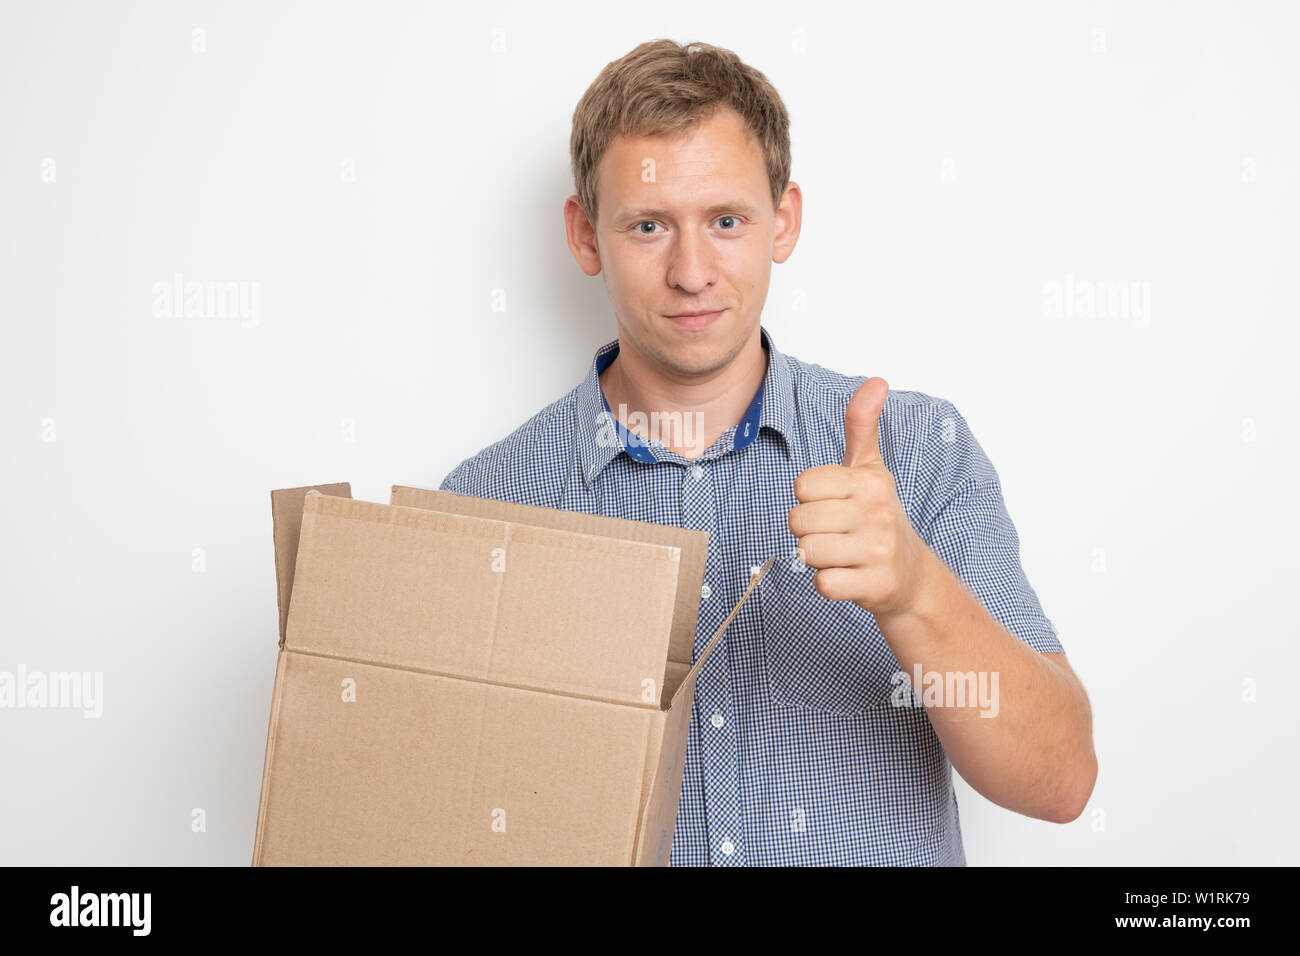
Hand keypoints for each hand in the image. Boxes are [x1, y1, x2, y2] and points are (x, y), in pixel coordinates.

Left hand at [787, 377, 929, 617]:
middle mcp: (877, 513)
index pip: (802, 485)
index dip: (809, 499)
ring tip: (842, 553)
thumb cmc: (876, 516)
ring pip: (806, 551)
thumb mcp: (869, 469)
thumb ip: (862, 425)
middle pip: (798, 520)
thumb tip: (877, 381)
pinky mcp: (875, 585)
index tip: (833, 505)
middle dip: (809, 530)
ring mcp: (878, 550)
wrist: (909, 575)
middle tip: (836, 533)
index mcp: (870, 481)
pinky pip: (822, 584)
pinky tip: (848, 575)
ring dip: (816, 558)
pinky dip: (827, 584)